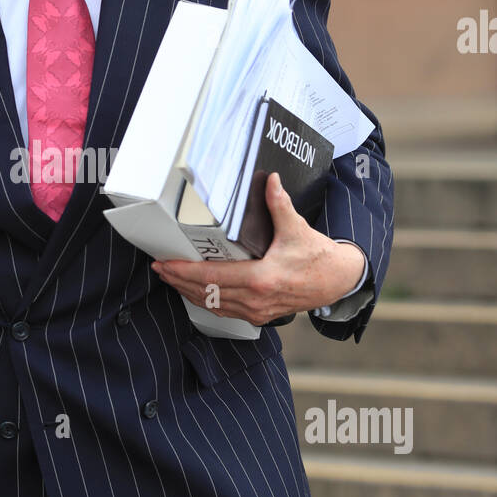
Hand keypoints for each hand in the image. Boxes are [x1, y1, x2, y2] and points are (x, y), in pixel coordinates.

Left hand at [151, 172, 366, 325]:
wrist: (337, 281)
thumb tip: (271, 180)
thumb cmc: (317, 257)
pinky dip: (207, 302)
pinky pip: (226, 311)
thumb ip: (280, 205)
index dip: (184, 272)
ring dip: (189, 293)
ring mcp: (257, 311)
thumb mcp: (297, 229)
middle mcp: (256, 299)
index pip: (212, 277)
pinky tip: (196, 293)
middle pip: (206, 293)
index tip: (165, 264)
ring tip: (172, 279)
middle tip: (160, 269)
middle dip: (179, 281)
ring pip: (213, 305)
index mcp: (261, 279)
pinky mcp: (260, 316)